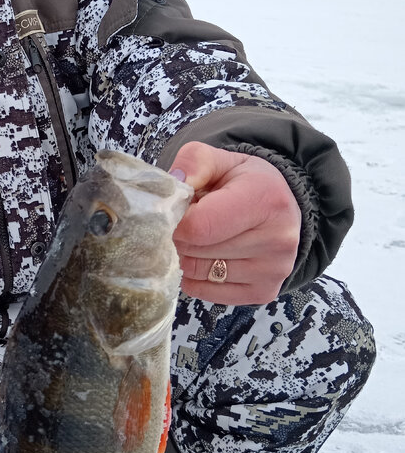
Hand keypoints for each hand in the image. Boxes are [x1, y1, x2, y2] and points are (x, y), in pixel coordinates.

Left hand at [171, 141, 301, 304]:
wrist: (279, 208)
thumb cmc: (244, 182)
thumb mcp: (221, 160)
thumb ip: (194, 162)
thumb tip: (173, 186)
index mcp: (266, 199)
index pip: (199, 226)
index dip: (175, 220)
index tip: (175, 211)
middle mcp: (278, 239)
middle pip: (196, 250)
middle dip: (179, 236)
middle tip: (185, 222)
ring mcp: (273, 270)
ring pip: (198, 273)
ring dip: (186, 256)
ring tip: (198, 237)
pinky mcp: (264, 292)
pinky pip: (206, 292)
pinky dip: (195, 276)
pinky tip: (205, 256)